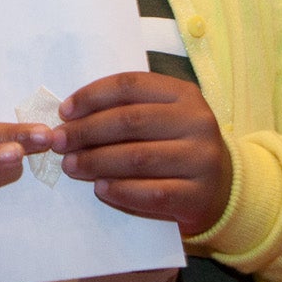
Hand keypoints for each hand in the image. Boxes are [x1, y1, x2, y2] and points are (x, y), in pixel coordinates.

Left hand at [53, 71, 232, 236]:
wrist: (223, 187)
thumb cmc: (178, 146)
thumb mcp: (162, 117)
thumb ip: (126, 110)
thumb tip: (70, 117)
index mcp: (184, 94)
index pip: (131, 85)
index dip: (92, 96)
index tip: (64, 112)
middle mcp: (197, 122)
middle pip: (130, 121)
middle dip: (86, 131)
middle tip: (58, 142)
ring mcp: (201, 160)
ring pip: (139, 158)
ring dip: (97, 162)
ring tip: (71, 165)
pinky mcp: (199, 195)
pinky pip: (153, 193)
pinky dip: (121, 190)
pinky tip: (100, 188)